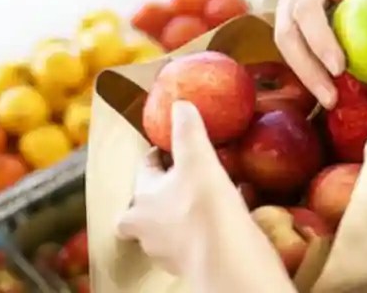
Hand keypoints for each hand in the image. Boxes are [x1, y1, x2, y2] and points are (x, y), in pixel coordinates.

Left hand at [115, 102, 248, 276]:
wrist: (226, 257)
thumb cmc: (203, 204)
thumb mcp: (197, 157)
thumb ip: (187, 130)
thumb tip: (179, 103)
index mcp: (140, 201)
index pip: (143, 172)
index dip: (157, 157)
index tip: (173, 147)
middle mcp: (146, 229)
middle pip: (143, 209)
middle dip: (157, 196)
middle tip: (180, 182)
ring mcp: (165, 251)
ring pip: (166, 227)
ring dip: (180, 213)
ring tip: (206, 198)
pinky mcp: (189, 264)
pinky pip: (191, 241)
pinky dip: (202, 229)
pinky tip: (223, 219)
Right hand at [274, 0, 366, 106]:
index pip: (308, 9)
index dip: (320, 40)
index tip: (339, 68)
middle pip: (287, 33)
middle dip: (307, 68)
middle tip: (331, 96)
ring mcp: (284, 3)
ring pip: (284, 45)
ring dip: (306, 75)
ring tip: (329, 99)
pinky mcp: (285, 19)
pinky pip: (291, 50)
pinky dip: (308, 71)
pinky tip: (327, 90)